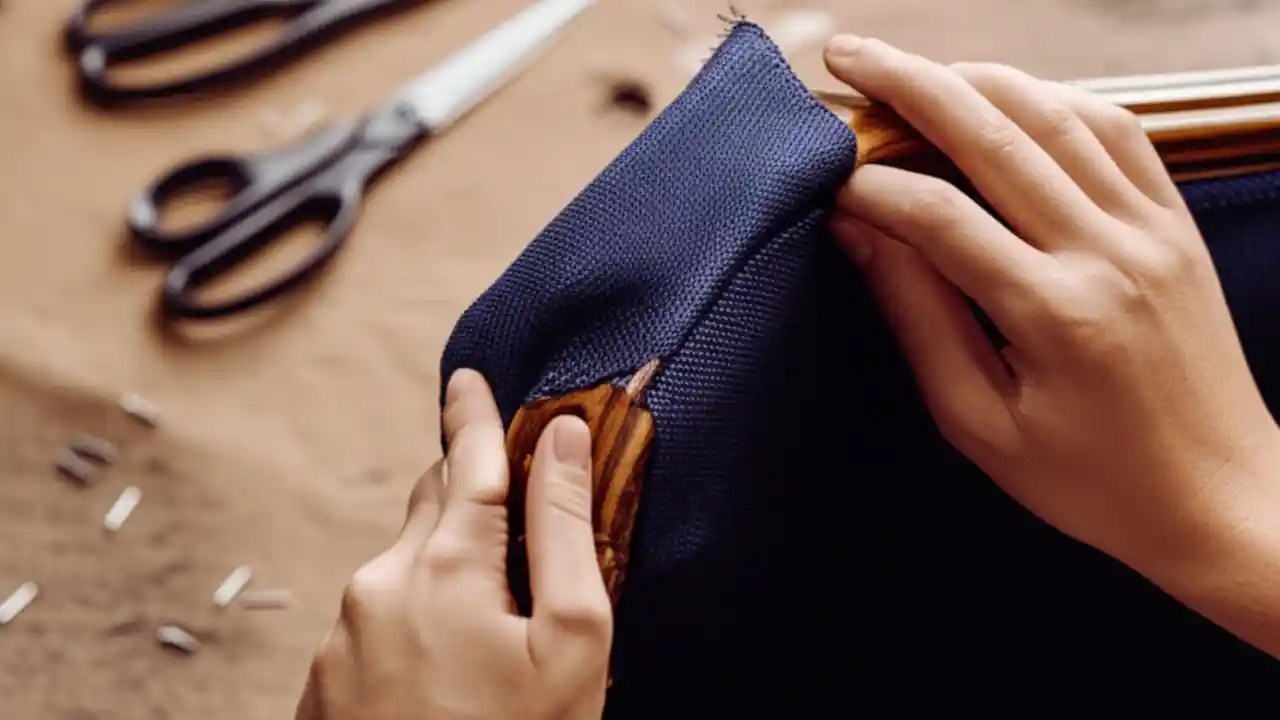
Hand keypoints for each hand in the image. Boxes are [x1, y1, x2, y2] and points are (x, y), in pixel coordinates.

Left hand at [296, 370, 611, 719]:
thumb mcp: (572, 643)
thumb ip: (565, 529)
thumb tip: (562, 438)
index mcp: (442, 567)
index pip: (466, 460)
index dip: (474, 413)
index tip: (469, 378)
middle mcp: (378, 587)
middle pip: (430, 505)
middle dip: (468, 489)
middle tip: (511, 503)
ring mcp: (341, 639)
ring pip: (401, 566)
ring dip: (444, 565)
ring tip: (494, 622)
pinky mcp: (323, 684)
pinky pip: (375, 620)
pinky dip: (413, 616)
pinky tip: (448, 669)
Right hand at [824, 35, 1279, 654]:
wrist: (1219, 498)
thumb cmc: (1090, 482)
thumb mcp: (979, 423)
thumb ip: (918, 319)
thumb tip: (861, 233)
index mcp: (1053, 313)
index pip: (937, 214)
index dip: (869, 185)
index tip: (824, 179)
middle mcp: (1108, 252)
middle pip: (993, 133)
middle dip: (908, 83)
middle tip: (847, 55)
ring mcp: (1152, 229)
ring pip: (1056, 114)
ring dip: (978, 77)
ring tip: (916, 67)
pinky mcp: (1177, 224)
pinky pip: (1118, 131)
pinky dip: (1055, 99)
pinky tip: (1010, 96)